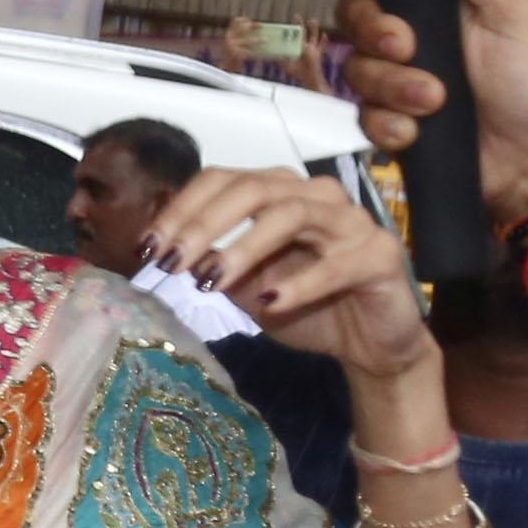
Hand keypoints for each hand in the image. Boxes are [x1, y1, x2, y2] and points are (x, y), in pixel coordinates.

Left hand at [154, 166, 434, 377]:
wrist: (373, 346)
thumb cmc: (309, 309)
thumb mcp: (249, 290)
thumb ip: (216, 267)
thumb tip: (166, 255)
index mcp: (280, 193)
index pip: (223, 180)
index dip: (182, 209)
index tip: (149, 247)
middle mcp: (316, 195)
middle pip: (253, 189)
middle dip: (204, 224)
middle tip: (171, 263)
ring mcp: (351, 221)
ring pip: (291, 215)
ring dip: (244, 247)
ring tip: (211, 280)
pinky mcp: (379, 255)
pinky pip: (336, 264)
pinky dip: (299, 283)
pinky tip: (270, 303)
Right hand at [335, 0, 527, 226]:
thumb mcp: (515, 11)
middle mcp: (410, 32)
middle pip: (354, 13)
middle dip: (375, 30)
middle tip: (409, 47)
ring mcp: (397, 79)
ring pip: (357, 68)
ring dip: (393, 85)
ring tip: (436, 100)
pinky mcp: (393, 122)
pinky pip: (364, 116)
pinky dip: (389, 124)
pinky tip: (418, 131)